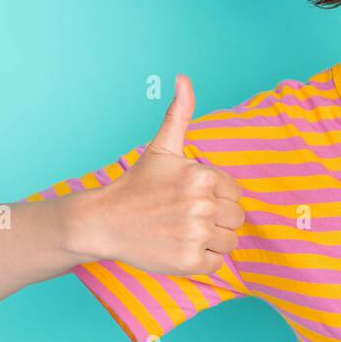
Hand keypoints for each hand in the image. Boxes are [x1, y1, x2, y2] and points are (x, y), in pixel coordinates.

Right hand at [78, 74, 245, 275]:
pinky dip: (204, 260)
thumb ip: (179, 113)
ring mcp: (195, 235)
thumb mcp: (162, 147)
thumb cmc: (137, 184)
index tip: (190, 198)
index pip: (235, 193)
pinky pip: (218, 263)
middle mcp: (202, 205)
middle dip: (217, 218)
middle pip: (236, 218)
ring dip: (212, 240)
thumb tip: (183, 78)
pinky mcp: (188, 261)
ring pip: (230, 242)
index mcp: (202, 176)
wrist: (104, 221)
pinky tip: (181, 247)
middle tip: (185, 217)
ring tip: (184, 232)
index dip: (216, 197)